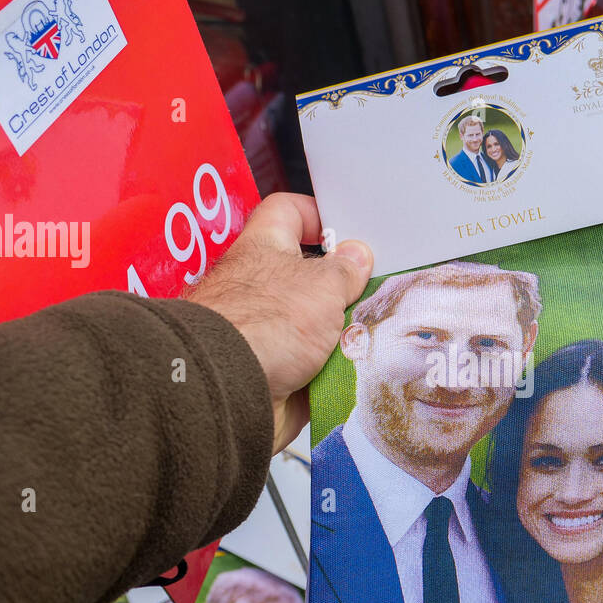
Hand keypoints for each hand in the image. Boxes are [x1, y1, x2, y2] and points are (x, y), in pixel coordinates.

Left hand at [186, 193, 372, 453]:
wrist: (230, 391)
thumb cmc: (264, 324)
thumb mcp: (322, 286)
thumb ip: (344, 270)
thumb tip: (357, 256)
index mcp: (264, 248)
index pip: (287, 212)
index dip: (317, 214)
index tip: (349, 231)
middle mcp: (260, 286)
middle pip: (308, 274)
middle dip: (342, 285)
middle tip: (372, 290)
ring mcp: (266, 330)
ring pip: (315, 322)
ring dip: (342, 329)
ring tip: (373, 331)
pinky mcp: (275, 368)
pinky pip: (314, 362)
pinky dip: (334, 366)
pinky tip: (359, 365)